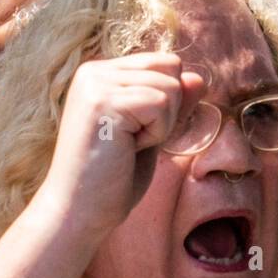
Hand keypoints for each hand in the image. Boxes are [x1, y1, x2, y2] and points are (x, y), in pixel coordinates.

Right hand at [36, 52, 205, 239]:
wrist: (79, 215)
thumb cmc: (113, 181)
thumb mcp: (151, 134)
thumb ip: (172, 104)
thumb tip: (198, 78)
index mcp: (101, 73)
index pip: (164, 61)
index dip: (167, 102)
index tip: (135, 134)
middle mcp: (95, 71)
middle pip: (171, 66)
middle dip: (167, 110)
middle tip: (131, 142)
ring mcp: (96, 83)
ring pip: (170, 86)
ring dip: (161, 126)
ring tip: (126, 147)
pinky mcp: (102, 100)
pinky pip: (161, 104)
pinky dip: (156, 134)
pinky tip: (125, 150)